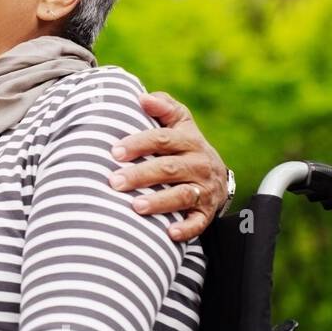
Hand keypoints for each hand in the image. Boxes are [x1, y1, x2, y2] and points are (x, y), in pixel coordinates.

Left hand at [107, 91, 227, 241]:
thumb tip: (142, 97)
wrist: (217, 176)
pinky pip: (199, 222)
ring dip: (159, 202)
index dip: (139, 144)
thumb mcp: (180, 123)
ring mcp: (204, 189)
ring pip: (182, 195)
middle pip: (169, 168)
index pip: (163, 139)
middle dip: (140, 175)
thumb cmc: (186, 147)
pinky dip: (186, 228)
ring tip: (135, 206)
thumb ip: (164, 107)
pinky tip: (169, 233)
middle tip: (114, 182)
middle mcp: (199, 164)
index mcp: (190, 140)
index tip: (115, 151)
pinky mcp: (207, 212)